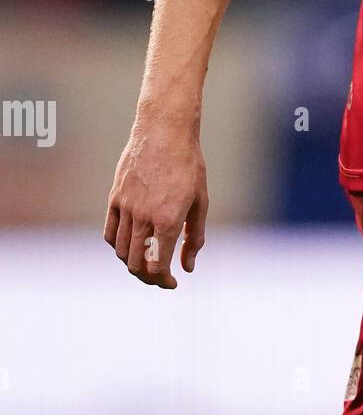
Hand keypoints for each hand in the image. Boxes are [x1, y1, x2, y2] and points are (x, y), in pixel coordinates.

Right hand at [104, 116, 207, 288]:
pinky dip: (117, 246)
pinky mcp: (114, 199)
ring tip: (147, 261)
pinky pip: (110, 233)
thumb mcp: (200, 201)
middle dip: (148, 277)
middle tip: (160, 276)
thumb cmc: (189, 165)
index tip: (172, 282)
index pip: (157, 265)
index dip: (164, 280)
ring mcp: (126, 208)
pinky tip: (130, 245)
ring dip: (132, 264)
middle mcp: (144, 217)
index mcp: (168, 220)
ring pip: (120, 251)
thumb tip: (188, 267)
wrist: (164, 132)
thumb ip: (195, 236)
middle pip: (136, 264)